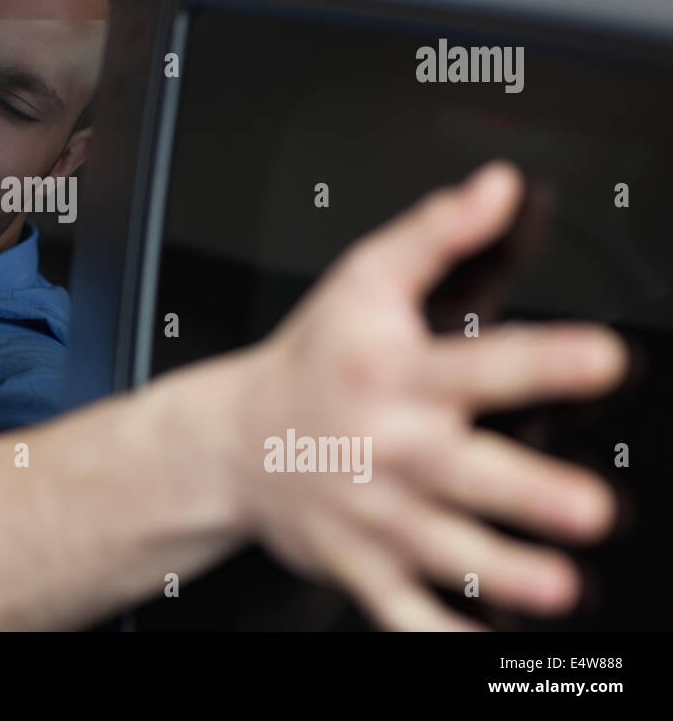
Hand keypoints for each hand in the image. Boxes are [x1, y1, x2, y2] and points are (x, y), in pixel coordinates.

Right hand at [231, 161, 624, 628]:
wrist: (232, 440)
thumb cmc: (311, 360)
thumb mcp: (365, 280)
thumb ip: (437, 234)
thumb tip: (500, 188)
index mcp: (398, 374)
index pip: (478, 362)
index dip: (543, 357)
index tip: (603, 358)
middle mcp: (391, 446)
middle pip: (467, 472)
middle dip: (528, 494)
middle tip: (588, 509)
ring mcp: (374, 512)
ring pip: (443, 550)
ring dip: (499, 572)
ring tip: (555, 589)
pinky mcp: (359, 563)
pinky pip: (400, 610)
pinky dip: (437, 635)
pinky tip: (483, 647)